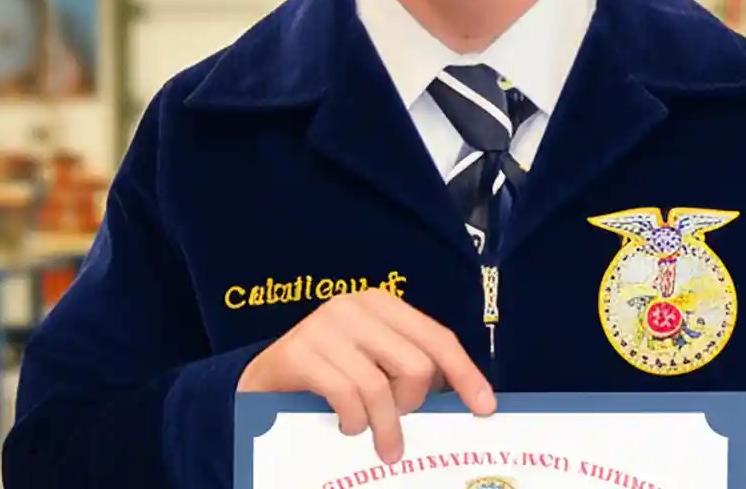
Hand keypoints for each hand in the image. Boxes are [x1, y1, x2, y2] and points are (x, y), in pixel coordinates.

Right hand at [237, 289, 495, 463]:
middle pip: (416, 366)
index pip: (438, 339)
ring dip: (384, 425)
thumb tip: (463, 402)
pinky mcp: (299, 352)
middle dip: (413, 405)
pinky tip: (348, 428)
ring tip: (379, 441)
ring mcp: (324, 327)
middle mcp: (354, 306)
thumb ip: (408, 370)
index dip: (465, 374)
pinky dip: (354, 420)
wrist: (260, 382)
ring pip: (382, 386)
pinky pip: (347, 394)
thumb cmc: (329, 376)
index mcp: (381, 304)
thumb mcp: (374, 364)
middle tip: (398, 427)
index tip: (484, 409)